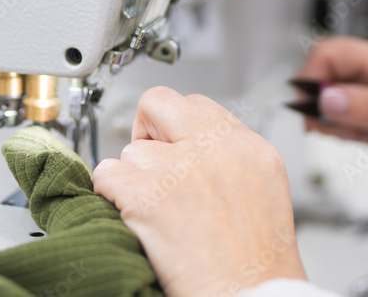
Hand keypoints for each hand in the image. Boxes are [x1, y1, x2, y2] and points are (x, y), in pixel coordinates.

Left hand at [93, 87, 305, 296]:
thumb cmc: (256, 265)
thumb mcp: (263, 191)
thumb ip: (228, 158)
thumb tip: (188, 145)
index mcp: (248, 147)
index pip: (198, 106)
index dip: (178, 128)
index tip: (173, 149)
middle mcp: (215, 149)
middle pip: (160, 102)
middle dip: (147, 128)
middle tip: (150, 162)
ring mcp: (179, 168)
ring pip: (131, 150)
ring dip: (134, 177)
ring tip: (156, 212)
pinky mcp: (146, 196)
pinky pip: (105, 173)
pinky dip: (109, 194)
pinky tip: (132, 216)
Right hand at [298, 37, 367, 153]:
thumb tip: (324, 99)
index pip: (327, 53)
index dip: (310, 82)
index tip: (314, 115)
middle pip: (327, 74)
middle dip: (328, 109)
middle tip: (348, 135)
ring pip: (338, 92)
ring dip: (344, 120)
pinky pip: (355, 102)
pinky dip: (358, 122)